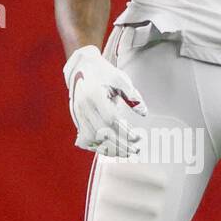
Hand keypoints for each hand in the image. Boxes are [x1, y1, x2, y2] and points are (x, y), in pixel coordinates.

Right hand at [63, 43, 146, 157]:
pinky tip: (112, 149)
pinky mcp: (77, 121)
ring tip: (126, 152)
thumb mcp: (120, 79)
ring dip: (110, 150)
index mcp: (94, 95)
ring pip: (93, 140)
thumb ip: (132, 96)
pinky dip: (98, 148)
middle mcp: (83, 107)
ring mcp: (78, 115)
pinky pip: (85, 141)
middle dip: (120, 145)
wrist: (81, 68)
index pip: (110, 119)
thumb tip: (144, 113)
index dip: (124, 131)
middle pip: (102, 133)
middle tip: (135, 150)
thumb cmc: (103, 73)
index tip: (137, 138)